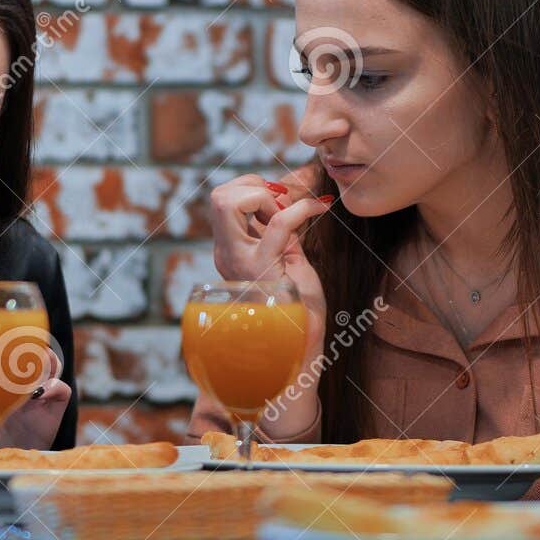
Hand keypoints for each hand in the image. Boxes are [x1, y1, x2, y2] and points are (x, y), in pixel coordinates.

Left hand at [0, 346, 71, 449]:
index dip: (12, 337)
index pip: (11, 349)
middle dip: (31, 342)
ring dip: (44, 361)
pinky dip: (54, 385)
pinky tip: (37, 393)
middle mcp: (17, 386)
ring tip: (29, 371)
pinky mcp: (50, 414)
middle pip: (35, 350)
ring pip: (52, 365)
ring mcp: (35, 399)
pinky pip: (63, 389)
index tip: (4, 333)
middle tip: (20, 345)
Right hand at [207, 171, 332, 437]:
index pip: (224, 202)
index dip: (253, 189)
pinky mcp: (264, 271)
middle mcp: (228, 255)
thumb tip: (286, 201)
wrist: (297, 354)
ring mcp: (241, 262)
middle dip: (254, 185)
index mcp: (231, 252)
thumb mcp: (288, 262)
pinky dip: (301, 208)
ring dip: (268, 196)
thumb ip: (280, 235)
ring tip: (292, 212)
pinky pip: (277, 224)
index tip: (281, 201)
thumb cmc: (296, 312)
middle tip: (281, 202)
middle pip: (219, 196)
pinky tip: (320, 210)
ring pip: (230, 201)